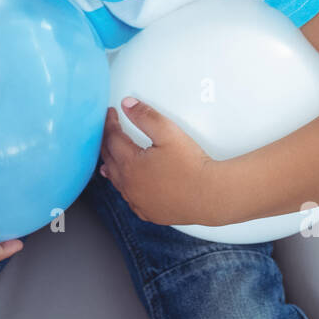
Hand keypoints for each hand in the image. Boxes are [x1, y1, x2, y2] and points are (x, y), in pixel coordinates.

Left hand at [99, 98, 218, 226]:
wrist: (211, 194)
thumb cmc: (191, 164)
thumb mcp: (167, 132)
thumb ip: (145, 116)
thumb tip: (126, 104)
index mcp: (130, 164)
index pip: (112, 138)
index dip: (110, 123)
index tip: (112, 113)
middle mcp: (129, 186)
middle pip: (110, 160)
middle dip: (107, 143)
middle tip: (109, 131)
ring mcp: (138, 202)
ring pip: (117, 182)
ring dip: (112, 166)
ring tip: (108, 159)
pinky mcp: (150, 213)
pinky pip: (131, 199)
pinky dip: (126, 188)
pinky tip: (130, 185)